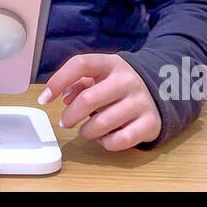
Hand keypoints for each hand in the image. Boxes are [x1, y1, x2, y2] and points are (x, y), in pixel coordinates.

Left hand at [37, 53, 162, 150]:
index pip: (81, 64)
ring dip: (86, 131)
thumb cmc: (119, 85)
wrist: (162, 90)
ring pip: (102, 123)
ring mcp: (141, 101)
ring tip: (86, 130)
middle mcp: (127, 80)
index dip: (58, 80)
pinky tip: (105, 138)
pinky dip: (107, 143)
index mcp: (111, 63)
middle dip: (70, 115)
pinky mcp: (150, 123)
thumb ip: (80, 82)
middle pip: (88, 99)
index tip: (44, 98)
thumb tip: (64, 97)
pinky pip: (120, 140)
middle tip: (65, 122)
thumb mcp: (101, 76)